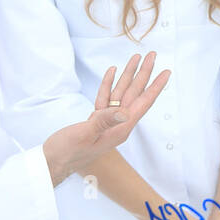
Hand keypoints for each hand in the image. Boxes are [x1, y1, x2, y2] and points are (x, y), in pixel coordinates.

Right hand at [42, 52, 170, 185]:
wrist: (52, 163)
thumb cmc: (67, 153)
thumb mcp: (85, 135)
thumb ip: (104, 121)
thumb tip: (125, 113)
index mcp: (120, 129)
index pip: (143, 103)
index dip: (155, 87)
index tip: (167, 72)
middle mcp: (117, 124)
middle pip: (135, 94)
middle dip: (144, 74)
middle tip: (152, 56)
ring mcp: (107, 121)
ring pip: (121, 93)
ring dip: (128, 75)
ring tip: (136, 58)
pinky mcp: (95, 120)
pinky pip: (106, 98)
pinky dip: (109, 84)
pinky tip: (113, 71)